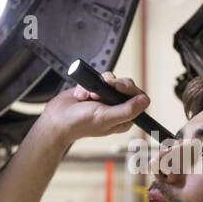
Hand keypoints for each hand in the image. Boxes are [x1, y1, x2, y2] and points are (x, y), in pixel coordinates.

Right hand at [34, 71, 149, 145]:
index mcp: (124, 118)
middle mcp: (117, 108)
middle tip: (99, 92)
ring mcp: (106, 98)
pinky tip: (81, 95)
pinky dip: (88, 85)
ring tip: (88, 96)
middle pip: (127, 86)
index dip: (130, 90)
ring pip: (112, 80)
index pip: (139, 99)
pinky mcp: (95, 90)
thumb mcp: (106, 117)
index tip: (118, 87)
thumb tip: (145, 101)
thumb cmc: (80, 123)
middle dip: (112, 85)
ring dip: (97, 85)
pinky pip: (98, 78)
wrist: (56, 120)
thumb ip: (127, 110)